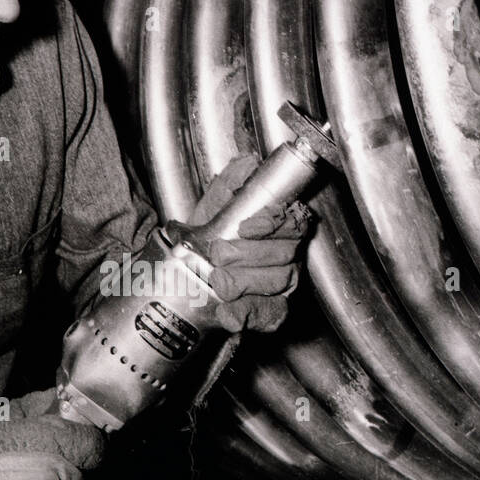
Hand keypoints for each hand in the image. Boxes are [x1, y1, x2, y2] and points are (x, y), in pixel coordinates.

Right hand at [0, 389, 104, 479]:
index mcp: (55, 443)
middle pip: (81, 475)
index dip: (85, 446)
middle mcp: (60, 477)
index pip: (95, 447)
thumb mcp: (3, 418)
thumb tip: (59, 407)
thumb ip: (39, 412)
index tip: (75, 446)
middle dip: (65, 471)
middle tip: (34, 467)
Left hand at [188, 154, 308, 332]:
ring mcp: (282, 286)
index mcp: (278, 226)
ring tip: (218, 280)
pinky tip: (227, 312)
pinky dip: (245, 314)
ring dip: (245, 280)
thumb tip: (247, 163)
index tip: (246, 227)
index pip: (293, 220)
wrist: (186, 278)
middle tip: (219, 254)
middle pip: (285, 253)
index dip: (273, 223)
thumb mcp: (211, 209)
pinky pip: (268, 315)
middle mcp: (287, 255)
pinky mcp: (271, 314)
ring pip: (278, 281)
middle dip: (249, 253)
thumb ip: (229, 184)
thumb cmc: (206, 241)